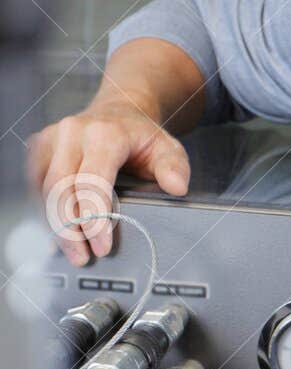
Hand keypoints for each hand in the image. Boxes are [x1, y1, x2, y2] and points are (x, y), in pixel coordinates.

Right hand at [27, 99, 189, 264]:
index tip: (102, 247)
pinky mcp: (40, 147)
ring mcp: (52, 138)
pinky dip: (46, 211)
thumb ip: (174, 167)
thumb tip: (176, 187)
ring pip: (43, 190)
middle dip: (69, 230)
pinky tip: (60, 232)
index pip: (91, 181)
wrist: (118, 111)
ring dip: (55, 225)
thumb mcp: (168, 148)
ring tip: (73, 251)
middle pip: (60, 189)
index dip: (93, 218)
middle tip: (83, 257)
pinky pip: (35, 185)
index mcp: (105, 133)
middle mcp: (72, 132)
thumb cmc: (141, 136)